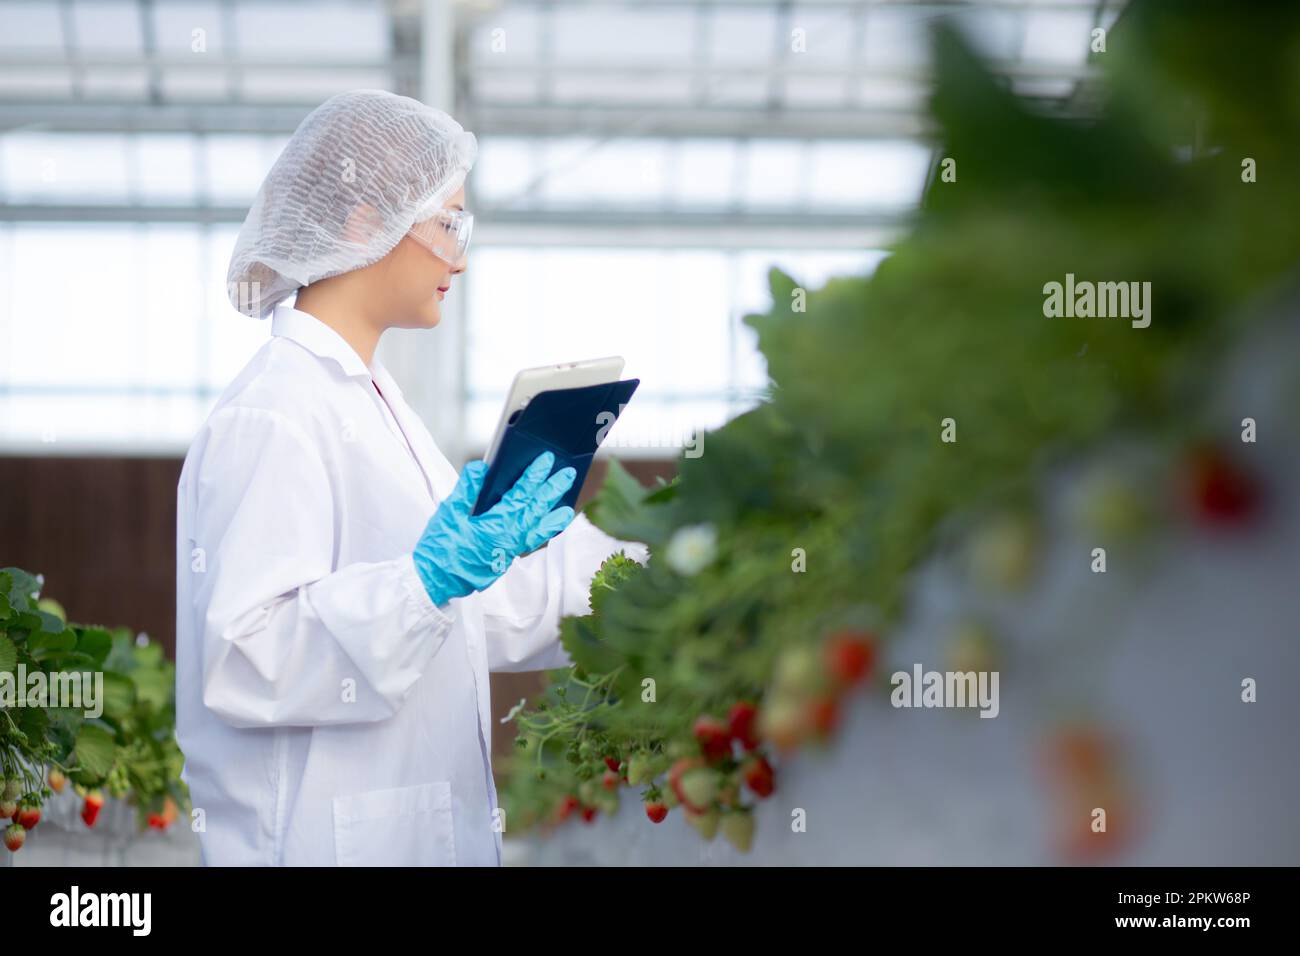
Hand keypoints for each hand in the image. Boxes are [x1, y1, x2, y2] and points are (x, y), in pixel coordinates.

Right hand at [413, 451, 576, 605]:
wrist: (434, 581)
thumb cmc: (439, 548)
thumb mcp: (448, 514)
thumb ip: (466, 490)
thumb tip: (480, 468)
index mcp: (495, 526)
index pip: (520, 496)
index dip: (534, 476)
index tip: (546, 461)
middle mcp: (508, 540)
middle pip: (536, 511)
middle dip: (552, 491)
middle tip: (568, 474)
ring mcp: (508, 551)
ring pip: (537, 531)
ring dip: (553, 517)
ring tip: (568, 508)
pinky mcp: (504, 559)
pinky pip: (529, 544)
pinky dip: (541, 535)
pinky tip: (546, 528)